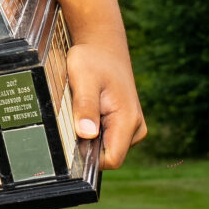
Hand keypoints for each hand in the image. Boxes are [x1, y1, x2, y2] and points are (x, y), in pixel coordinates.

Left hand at [66, 41, 146, 167]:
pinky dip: (92, 130)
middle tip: (74, 117)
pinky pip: (104, 139)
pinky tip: (87, 111)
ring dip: (88, 136)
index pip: (111, 160)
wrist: (104, 47)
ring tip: (82, 110)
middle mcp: (135, 128)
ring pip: (104, 148)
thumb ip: (85, 106)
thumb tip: (87, 134)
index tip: (72, 140)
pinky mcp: (124, 125)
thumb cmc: (93, 60)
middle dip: (87, 145)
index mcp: (128, 121)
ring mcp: (131, 128)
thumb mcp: (83, 78)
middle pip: (106, 156)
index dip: (89, 157)